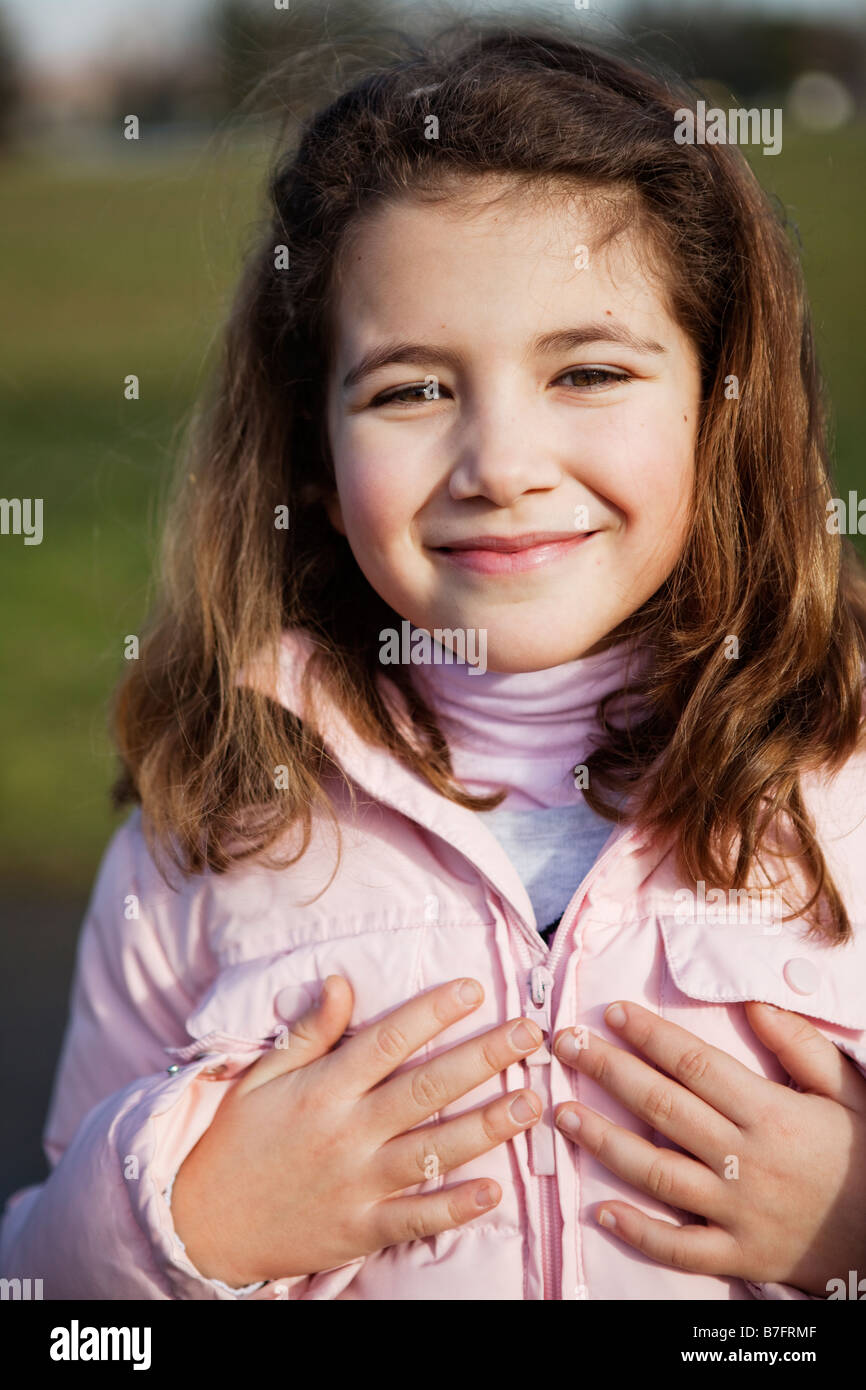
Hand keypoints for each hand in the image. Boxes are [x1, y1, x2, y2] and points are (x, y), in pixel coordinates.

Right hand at [171, 975, 543, 1285]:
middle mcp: (346, 1131)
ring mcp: (356, 1183)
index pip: (388, 1040)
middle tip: (531, 1033)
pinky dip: (455, 1206)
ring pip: (433, 1149)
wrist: (202, 1225)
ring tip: (531, 1101)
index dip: (433, 1012)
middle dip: (484, 1057)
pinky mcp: (361, 1229)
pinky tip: (494, 1191)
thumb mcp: (262, 1077)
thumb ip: (309, 1032)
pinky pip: (416, 1217)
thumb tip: (341, 981)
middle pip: (426, 1088)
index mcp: (324, 1088)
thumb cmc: (236, 1142)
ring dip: (487, 1126)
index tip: (475, 988)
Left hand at [552, 1000, 865, 1296]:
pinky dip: (639, 1233)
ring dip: (604, 1142)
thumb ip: (800, 1045)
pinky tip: (601, 1212)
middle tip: (566, 1045)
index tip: (612, 1012)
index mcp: (771, 1114)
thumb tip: (753, 1002)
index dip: (650, 1035)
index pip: (696, 1064)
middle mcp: (747, 1160)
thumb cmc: (864, 1156)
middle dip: (609, 1072)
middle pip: (664, 1108)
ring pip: (658, 1174)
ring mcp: (738, 1211)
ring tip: (561, 1113)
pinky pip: (680, 1248)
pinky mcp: (738, 1254)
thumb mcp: (847, 1091)